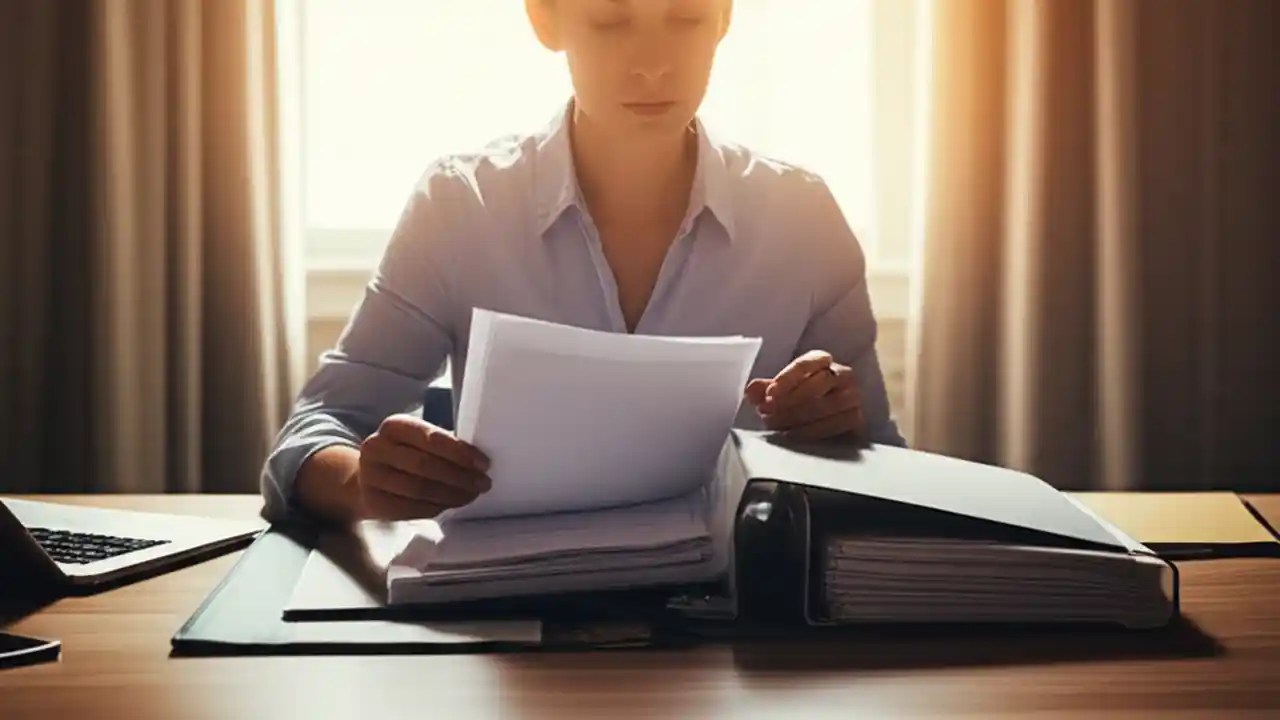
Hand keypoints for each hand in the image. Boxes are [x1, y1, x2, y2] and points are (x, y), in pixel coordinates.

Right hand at [354, 414, 491, 519]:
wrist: (366, 477)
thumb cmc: (404, 455)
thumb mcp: (417, 441)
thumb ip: (442, 445)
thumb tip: (478, 463)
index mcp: (394, 426)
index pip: (431, 438)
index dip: (460, 452)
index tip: (483, 464)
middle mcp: (377, 448)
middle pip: (425, 465)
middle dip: (460, 476)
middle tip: (483, 483)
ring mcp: (370, 476)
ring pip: (419, 489)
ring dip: (451, 495)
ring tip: (470, 495)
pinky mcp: (372, 502)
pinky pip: (411, 509)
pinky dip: (436, 508)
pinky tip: (450, 504)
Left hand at [744, 350, 864, 440]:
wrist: (826, 417)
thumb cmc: (800, 397)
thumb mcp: (781, 390)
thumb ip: (765, 389)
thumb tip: (751, 390)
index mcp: (823, 359)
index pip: (807, 363)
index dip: (787, 378)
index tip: (769, 394)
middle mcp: (843, 375)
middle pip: (819, 383)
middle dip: (790, 399)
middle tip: (767, 411)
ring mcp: (853, 396)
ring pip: (829, 405)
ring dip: (798, 416)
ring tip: (775, 423)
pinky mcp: (856, 418)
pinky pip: (836, 424)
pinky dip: (811, 430)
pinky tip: (791, 434)